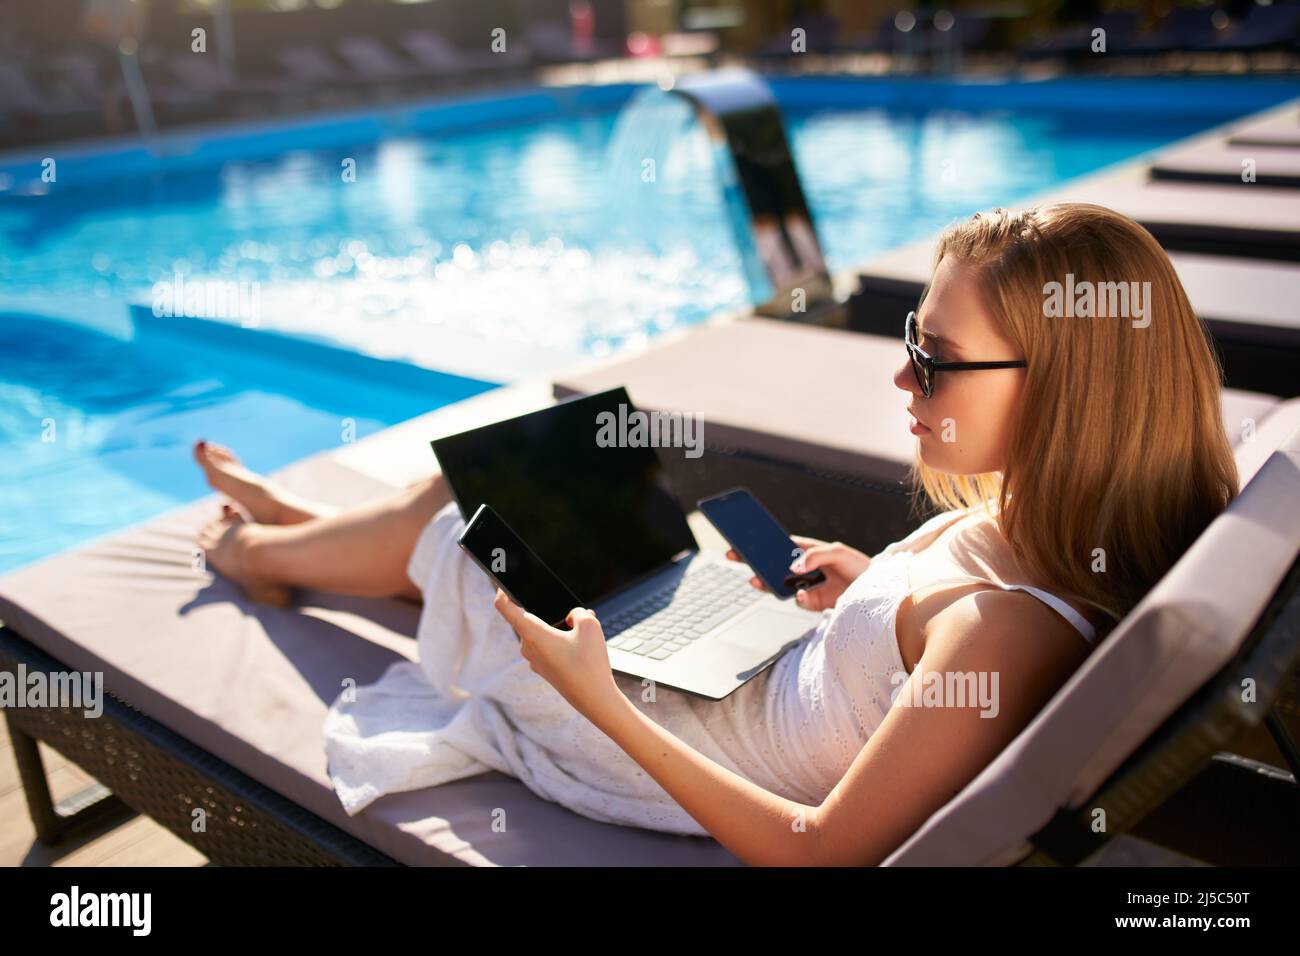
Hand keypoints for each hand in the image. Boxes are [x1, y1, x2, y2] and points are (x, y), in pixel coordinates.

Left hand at [492, 589, 622, 721]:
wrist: (594, 698)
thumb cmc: (590, 663)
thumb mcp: (590, 625)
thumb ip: (578, 611)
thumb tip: (571, 616)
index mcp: (532, 634)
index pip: (505, 607)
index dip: (502, 590)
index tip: (502, 581)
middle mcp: (527, 647)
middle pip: (531, 618)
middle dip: (550, 612)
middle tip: (572, 613)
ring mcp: (534, 660)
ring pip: (542, 632)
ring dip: (558, 627)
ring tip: (582, 634)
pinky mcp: (543, 669)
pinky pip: (548, 646)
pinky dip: (561, 642)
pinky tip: (580, 648)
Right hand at [725, 535, 869, 612]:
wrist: (875, 591)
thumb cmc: (858, 566)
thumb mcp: (836, 552)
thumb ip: (813, 557)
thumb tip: (793, 568)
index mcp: (807, 551)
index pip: (780, 544)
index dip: (762, 541)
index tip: (743, 536)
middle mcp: (804, 568)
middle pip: (772, 563)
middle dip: (753, 560)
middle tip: (734, 555)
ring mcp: (807, 586)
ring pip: (779, 584)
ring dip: (766, 582)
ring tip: (755, 579)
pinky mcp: (813, 603)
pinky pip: (798, 601)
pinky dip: (797, 598)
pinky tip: (800, 594)